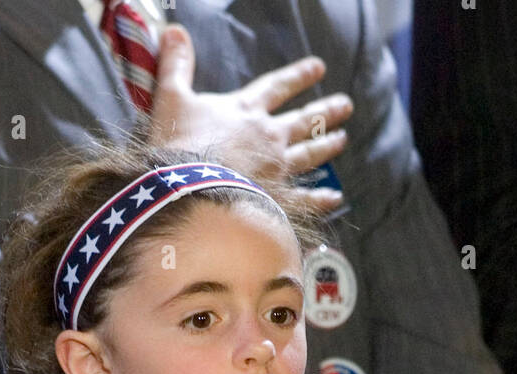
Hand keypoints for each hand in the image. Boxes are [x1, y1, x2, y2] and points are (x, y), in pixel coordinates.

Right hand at [148, 25, 351, 214]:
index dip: (298, 76)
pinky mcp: (277, 198)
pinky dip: (321, 198)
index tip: (319, 68)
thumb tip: (174, 30)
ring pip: (310, 154)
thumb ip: (176, 65)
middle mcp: (269, 137)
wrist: (190, 191)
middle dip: (325, 111)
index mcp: (246, 110)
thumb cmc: (179, 144)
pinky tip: (335, 198)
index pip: (277, 87)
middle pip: (303, 120)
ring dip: (327, 146)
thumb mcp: (171, 97)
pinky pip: (305, 198)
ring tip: (343, 139)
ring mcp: (277, 168)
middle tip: (345, 106)